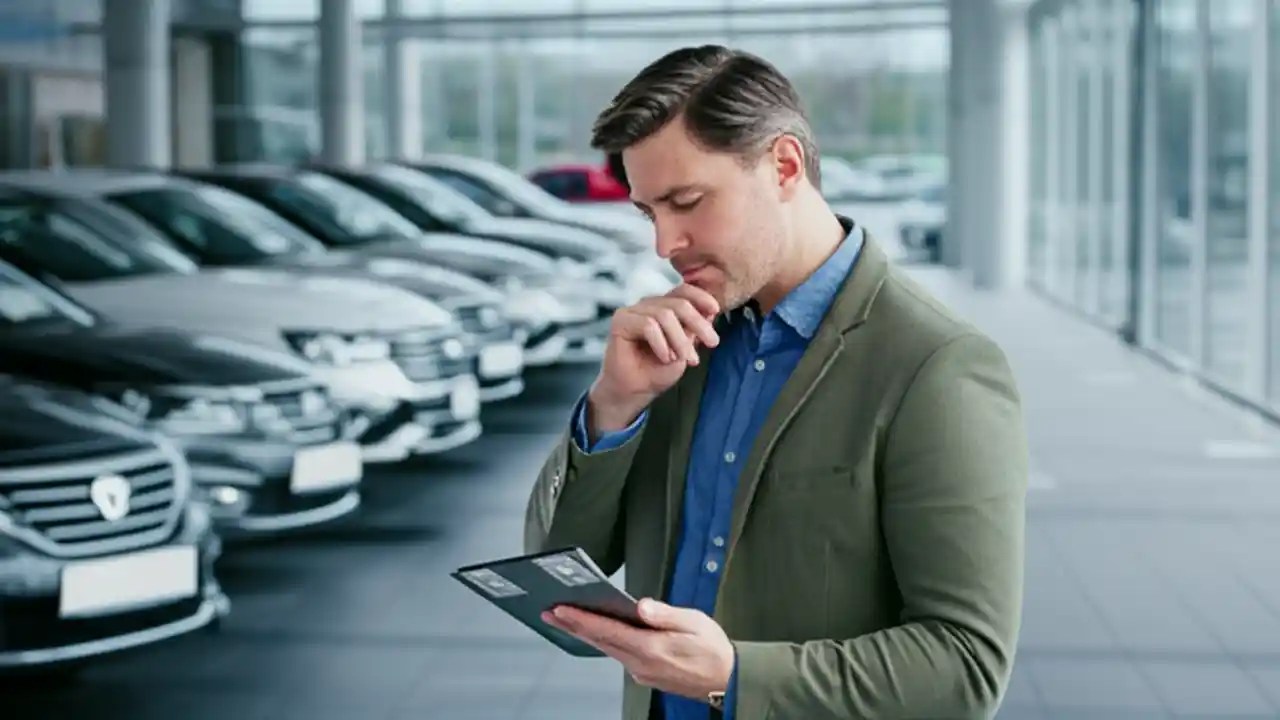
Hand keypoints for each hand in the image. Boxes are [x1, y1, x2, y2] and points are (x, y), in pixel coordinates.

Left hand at [542, 598, 733, 700]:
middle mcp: (641, 664)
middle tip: (548, 612)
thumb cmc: (713, 648)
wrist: (727, 680)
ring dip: (585, 634)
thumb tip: (641, 606)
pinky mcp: (645, 675)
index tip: (560, 609)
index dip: (581, 619)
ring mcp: (641, 672)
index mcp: (651, 649)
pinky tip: (596, 631)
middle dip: (573, 625)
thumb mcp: (695, 622)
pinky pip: (618, 655)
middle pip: (600, 641)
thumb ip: (665, 614)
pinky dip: (603, 641)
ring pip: (607, 649)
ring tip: (565, 619)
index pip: (608, 631)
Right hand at [588, 284, 720, 435]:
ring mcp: (633, 311)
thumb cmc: (657, 372)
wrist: (635, 391)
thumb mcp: (685, 350)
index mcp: (664, 308)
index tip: (715, 311)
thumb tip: (710, 311)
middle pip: (678, 303)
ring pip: (664, 315)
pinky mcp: (621, 320)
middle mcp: (648, 305)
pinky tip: (665, 358)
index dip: (701, 297)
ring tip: (682, 359)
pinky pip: (647, 325)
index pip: (683, 291)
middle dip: (698, 323)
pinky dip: (660, 343)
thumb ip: (694, 330)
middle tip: (712, 343)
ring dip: (679, 340)